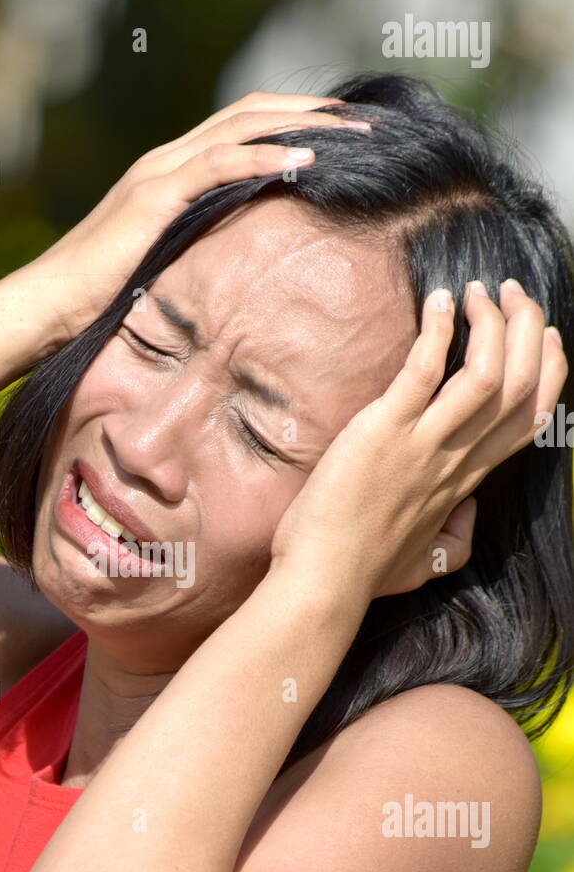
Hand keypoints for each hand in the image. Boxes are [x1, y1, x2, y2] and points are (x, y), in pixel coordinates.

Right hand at [24, 92, 371, 347]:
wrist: (48, 306)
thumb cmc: (99, 299)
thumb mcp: (163, 265)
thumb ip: (198, 248)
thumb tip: (242, 265)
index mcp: (172, 171)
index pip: (243, 125)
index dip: (295, 119)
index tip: (343, 130)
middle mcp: (168, 158)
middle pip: (253, 111)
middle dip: (312, 110)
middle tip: (366, 120)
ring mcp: (160, 172)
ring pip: (243, 126)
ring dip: (302, 124)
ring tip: (352, 132)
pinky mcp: (154, 196)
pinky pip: (219, 164)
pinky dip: (264, 157)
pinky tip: (305, 161)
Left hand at [268, 280, 567, 599]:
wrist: (325, 581)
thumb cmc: (364, 572)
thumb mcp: (428, 563)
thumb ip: (458, 538)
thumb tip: (467, 511)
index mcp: (466, 481)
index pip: (527, 417)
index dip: (547, 370)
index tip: (545, 336)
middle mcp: (455, 459)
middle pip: (518, 386)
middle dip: (527, 329)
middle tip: (509, 293)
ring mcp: (422, 445)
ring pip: (486, 374)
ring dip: (489, 323)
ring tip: (476, 291)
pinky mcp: (383, 432)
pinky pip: (423, 371)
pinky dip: (436, 331)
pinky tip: (438, 302)